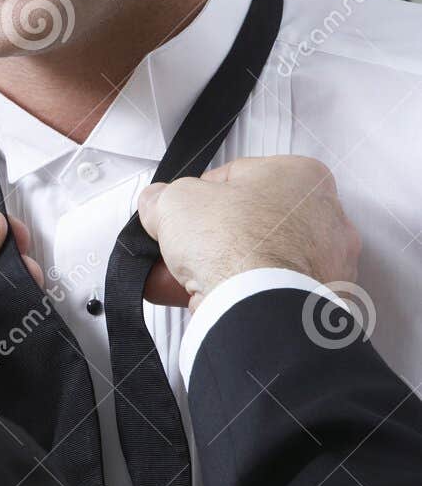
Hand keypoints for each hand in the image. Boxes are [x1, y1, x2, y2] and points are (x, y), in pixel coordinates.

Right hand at [138, 156, 360, 311]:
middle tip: (179, 255)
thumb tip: (157, 203)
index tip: (180, 216)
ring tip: (183, 286)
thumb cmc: (237, 246)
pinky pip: (274, 295)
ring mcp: (328, 264)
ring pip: (260, 263)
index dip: (198, 200)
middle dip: (208, 243)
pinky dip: (243, 300)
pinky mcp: (321, 304)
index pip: (237, 180)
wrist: (260, 309)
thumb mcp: (176, 202)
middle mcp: (325, 217)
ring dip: (220, 274)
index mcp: (301, 176)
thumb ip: (163, 197)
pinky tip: (208, 305)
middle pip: (249, 226)